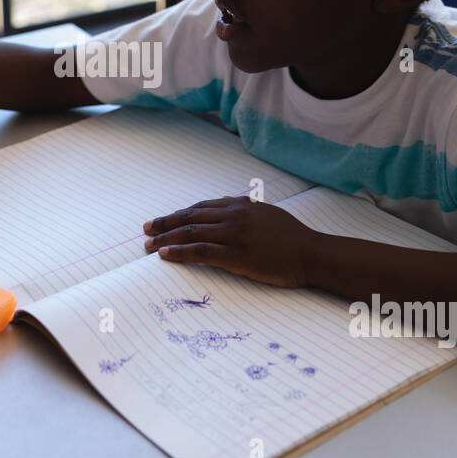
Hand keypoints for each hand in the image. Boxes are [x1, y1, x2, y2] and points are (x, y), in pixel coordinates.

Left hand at [142, 195, 321, 286]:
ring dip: (165, 239)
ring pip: (190, 233)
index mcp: (239, 206)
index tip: (161, 221)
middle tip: (145, 230)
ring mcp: (233, 235)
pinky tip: (165, 255)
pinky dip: (179, 252)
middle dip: (164, 224)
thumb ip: (244, 207)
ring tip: (147, 246)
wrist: (311, 253)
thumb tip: (225, 201)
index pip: (200, 208)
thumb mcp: (266, 213)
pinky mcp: (236, 256)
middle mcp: (233, 216)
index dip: (177, 214)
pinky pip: (201, 252)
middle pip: (189, 218)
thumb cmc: (292, 236)